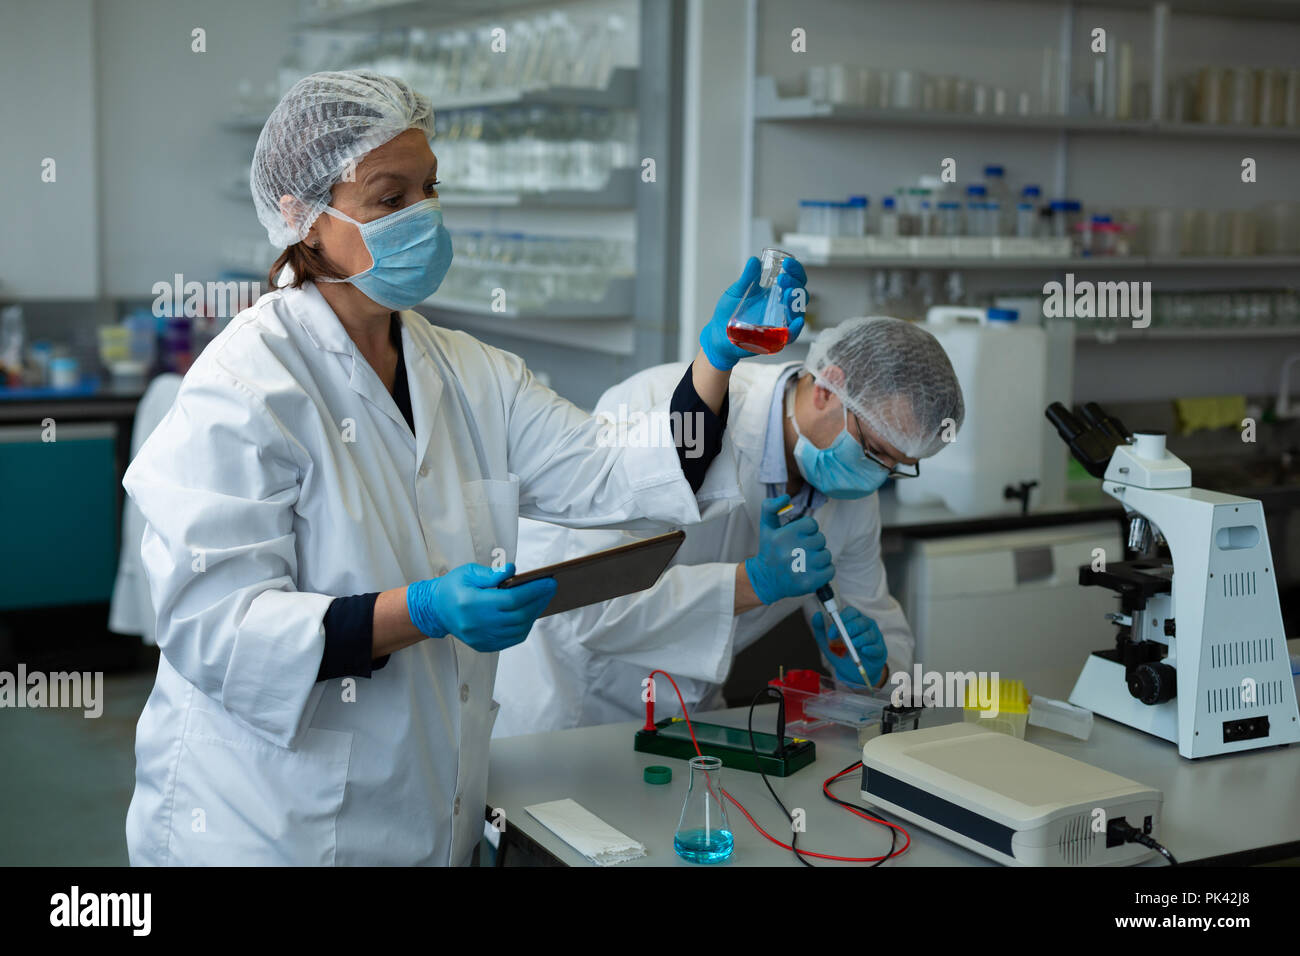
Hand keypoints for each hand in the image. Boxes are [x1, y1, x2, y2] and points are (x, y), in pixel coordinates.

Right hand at [406, 563, 556, 651]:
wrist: (435, 610)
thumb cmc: (452, 588)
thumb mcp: (468, 572)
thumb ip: (491, 573)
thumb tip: (513, 571)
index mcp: (472, 603)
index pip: (512, 600)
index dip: (533, 591)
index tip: (548, 582)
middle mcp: (477, 624)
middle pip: (518, 615)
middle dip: (539, 601)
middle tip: (550, 588)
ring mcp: (481, 638)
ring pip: (518, 630)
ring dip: (534, 614)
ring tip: (541, 599)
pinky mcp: (484, 645)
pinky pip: (511, 639)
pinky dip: (524, 626)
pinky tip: (529, 613)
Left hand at [698, 255, 807, 369]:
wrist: (717, 335)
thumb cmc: (728, 313)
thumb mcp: (736, 292)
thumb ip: (747, 278)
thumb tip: (754, 261)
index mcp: (775, 293)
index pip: (793, 279)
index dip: (795, 270)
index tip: (787, 263)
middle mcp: (781, 307)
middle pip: (799, 294)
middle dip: (795, 284)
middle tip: (782, 279)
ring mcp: (779, 323)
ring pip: (797, 313)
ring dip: (796, 302)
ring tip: (788, 293)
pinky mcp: (775, 340)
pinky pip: (791, 336)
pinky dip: (795, 329)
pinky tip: (796, 321)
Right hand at [742, 494, 833, 604]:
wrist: (764, 580)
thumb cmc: (769, 551)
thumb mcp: (766, 527)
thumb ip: (771, 508)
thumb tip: (786, 497)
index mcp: (783, 536)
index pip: (812, 525)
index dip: (807, 530)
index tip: (799, 537)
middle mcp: (792, 551)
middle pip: (820, 539)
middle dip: (813, 544)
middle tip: (801, 551)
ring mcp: (802, 568)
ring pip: (826, 554)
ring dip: (819, 558)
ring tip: (806, 562)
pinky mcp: (809, 582)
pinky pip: (830, 570)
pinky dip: (825, 571)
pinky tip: (812, 571)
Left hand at [811, 605, 886, 686]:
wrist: (852, 673)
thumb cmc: (841, 653)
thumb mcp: (828, 643)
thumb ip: (821, 629)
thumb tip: (817, 615)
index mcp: (854, 620)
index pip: (851, 612)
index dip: (842, 619)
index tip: (831, 632)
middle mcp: (866, 626)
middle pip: (862, 621)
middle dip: (852, 627)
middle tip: (844, 634)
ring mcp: (875, 638)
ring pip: (870, 634)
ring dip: (860, 638)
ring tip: (853, 644)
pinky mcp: (880, 651)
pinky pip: (877, 648)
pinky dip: (870, 648)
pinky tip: (864, 650)